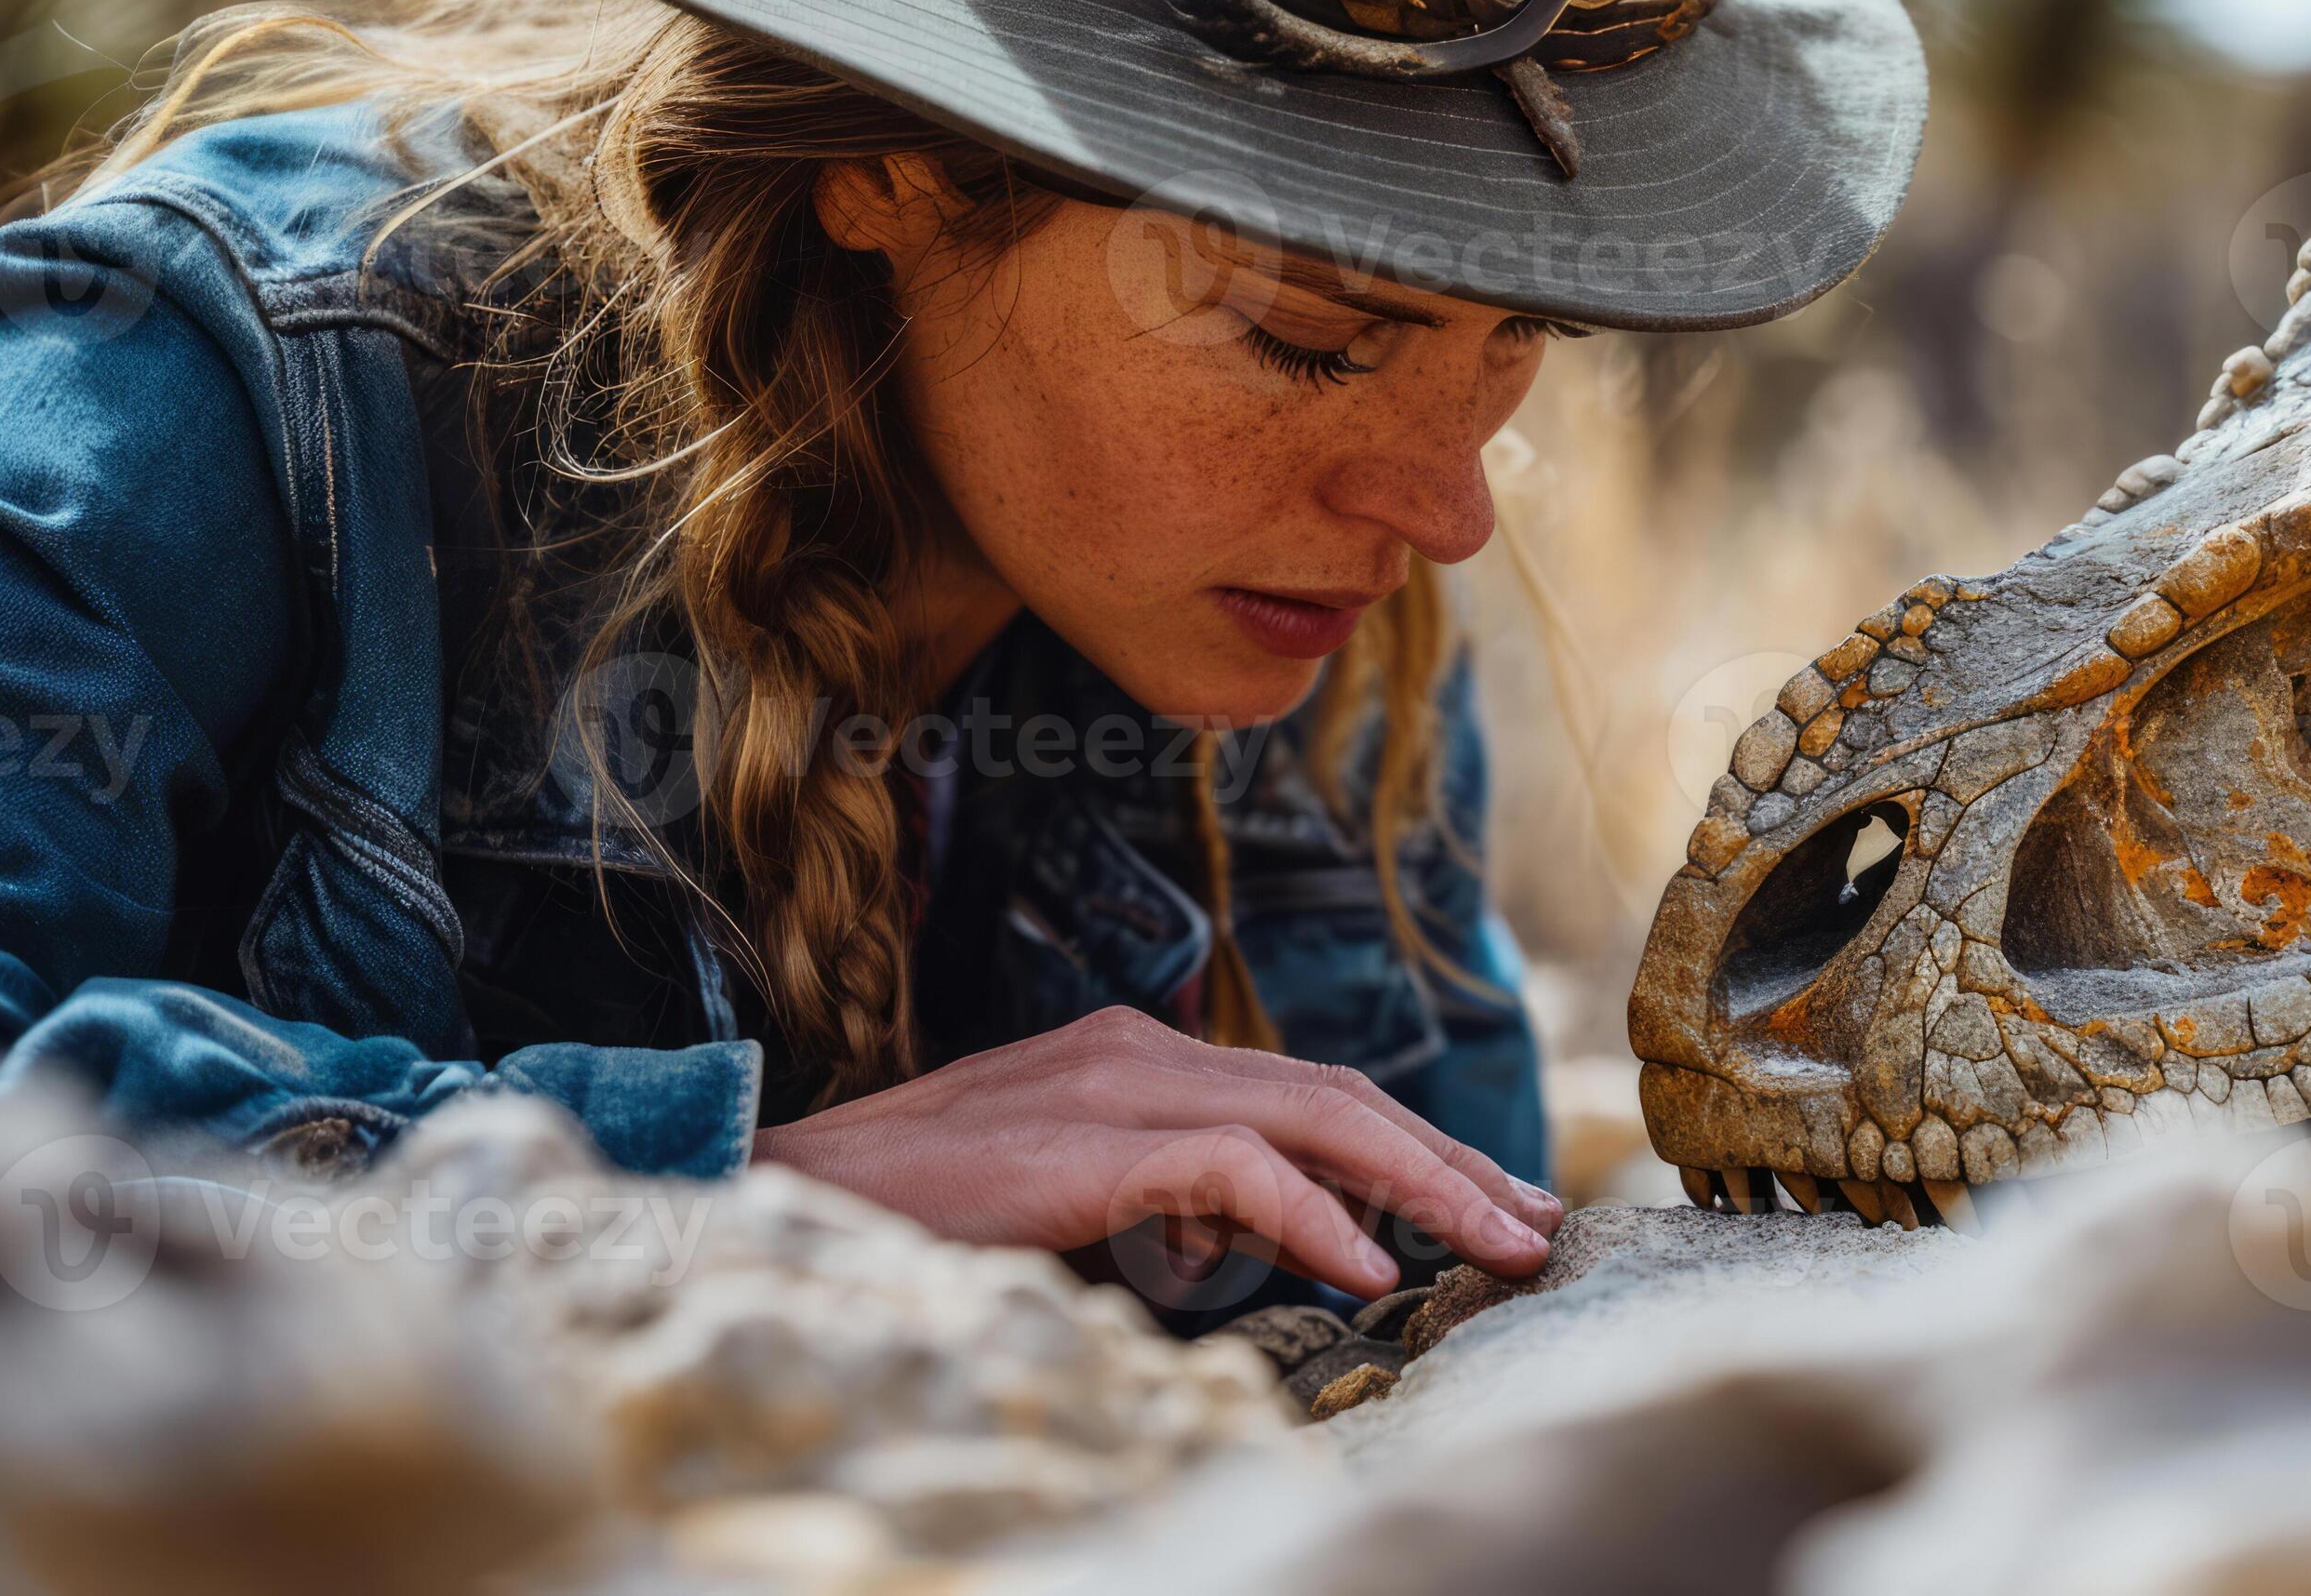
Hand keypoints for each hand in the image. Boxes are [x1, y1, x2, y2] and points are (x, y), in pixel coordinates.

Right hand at [749, 1005, 1561, 1296]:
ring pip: (1312, 1116)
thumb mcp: (1066, 1200)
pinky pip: (1230, 1167)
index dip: (1415, 1143)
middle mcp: (1144, 1048)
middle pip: (1338, 1095)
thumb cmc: (913, 1209)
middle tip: (1535, 1223)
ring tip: (1496, 1242)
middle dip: (1450, 1160)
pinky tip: (1368, 1262)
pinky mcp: (1085, 1138)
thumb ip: (1163, 1206)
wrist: (774, 1183)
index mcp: (1143, 1055)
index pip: (1313, 1091)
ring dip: (1420, 1183)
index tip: (1493, 1198)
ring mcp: (1115, 1082)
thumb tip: (1258, 1245)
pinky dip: (1311, 1212)